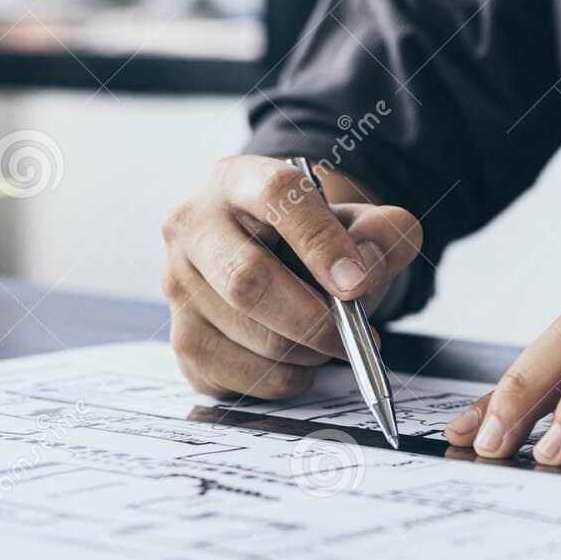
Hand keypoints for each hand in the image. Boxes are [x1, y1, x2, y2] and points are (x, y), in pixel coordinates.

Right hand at [163, 155, 421, 398]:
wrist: (274, 264)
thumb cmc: (315, 242)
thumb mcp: (360, 222)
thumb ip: (382, 234)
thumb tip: (363, 272)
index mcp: (237, 180)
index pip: (275, 197)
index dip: (319, 242)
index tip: (355, 283)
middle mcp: (193, 228)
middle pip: (248, 281)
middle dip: (315, 319)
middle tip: (355, 334)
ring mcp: (178, 287)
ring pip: (251, 337)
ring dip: (307, 352)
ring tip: (325, 338)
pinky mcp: (181, 341)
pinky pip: (243, 377)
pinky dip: (287, 379)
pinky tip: (296, 359)